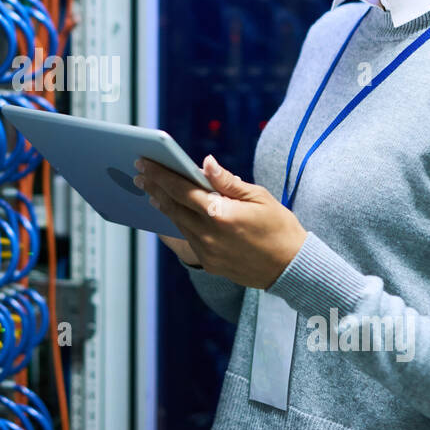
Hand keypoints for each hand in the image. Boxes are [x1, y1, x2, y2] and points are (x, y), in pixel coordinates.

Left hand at [134, 154, 306, 289]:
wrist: (291, 268)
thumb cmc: (279, 227)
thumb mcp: (259, 197)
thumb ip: (227, 181)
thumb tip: (205, 162)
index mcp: (221, 213)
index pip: (181, 189)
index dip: (160, 174)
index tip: (144, 162)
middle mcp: (208, 234)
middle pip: (172, 206)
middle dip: (154, 187)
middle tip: (139, 173)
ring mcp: (207, 251)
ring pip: (177, 223)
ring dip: (162, 205)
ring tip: (150, 190)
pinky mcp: (209, 262)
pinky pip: (187, 238)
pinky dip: (177, 222)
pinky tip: (172, 212)